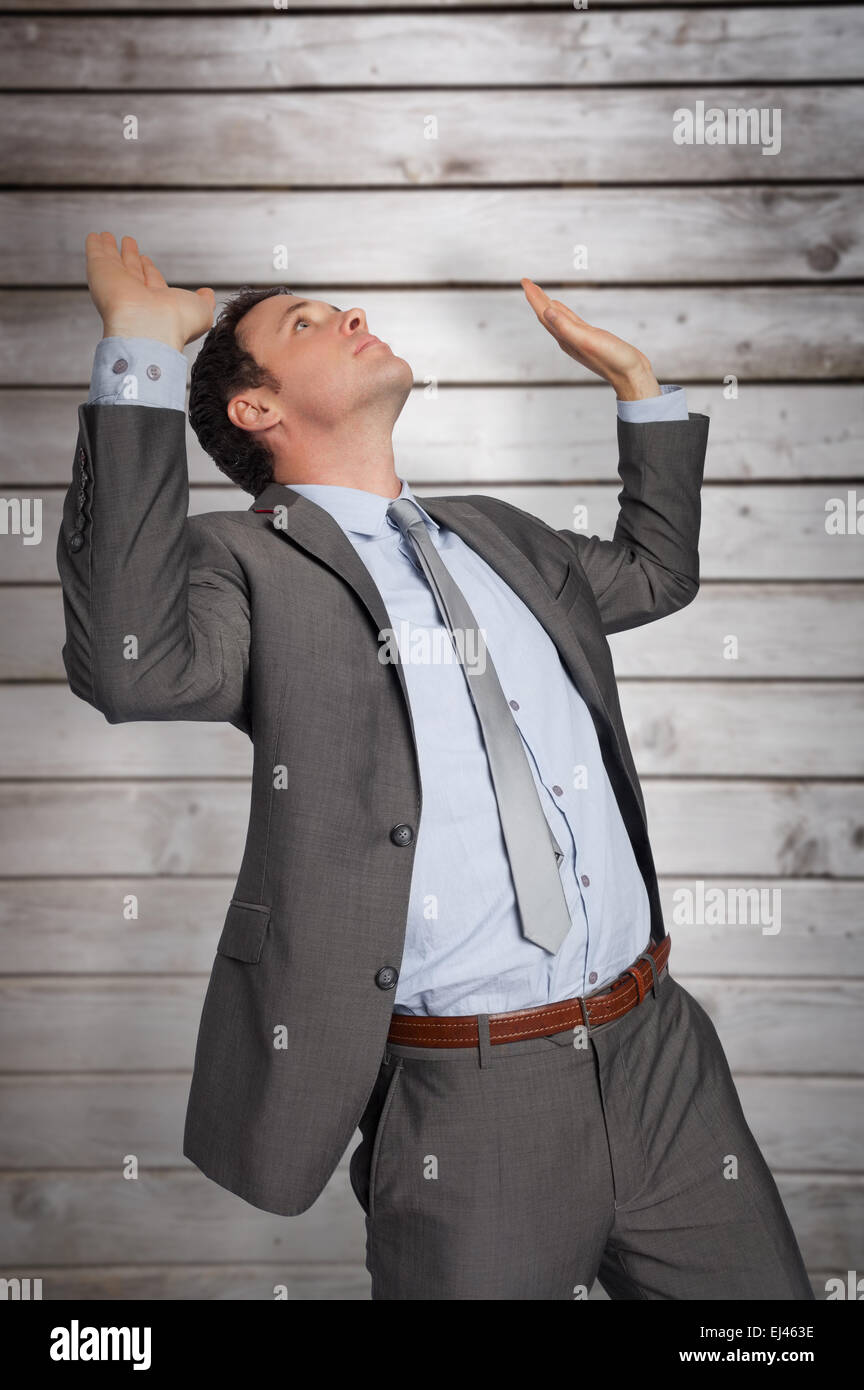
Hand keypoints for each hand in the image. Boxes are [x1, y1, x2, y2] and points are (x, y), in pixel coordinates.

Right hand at [85, 232, 215, 352]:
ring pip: (114, 262)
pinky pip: (96, 255)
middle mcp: (136, 295)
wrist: (148, 328)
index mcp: (157, 303)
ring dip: (111, 249)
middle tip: (128, 243)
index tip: (146, 260)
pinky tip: (94, 236)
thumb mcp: (201, 311)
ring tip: (108, 236)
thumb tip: (208, 293)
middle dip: (130, 257)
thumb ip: (205, 301)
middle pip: (132, 271)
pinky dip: (94, 245)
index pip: (152, 281)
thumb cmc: (176, 324)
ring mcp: (117, 284)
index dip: (149, 270)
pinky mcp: (101, 272)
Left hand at [520, 278, 660, 399]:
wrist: (630, 375)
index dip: (534, 297)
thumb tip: (547, 311)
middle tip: (526, 282)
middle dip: (536, 298)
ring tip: (538, 292)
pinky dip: (562, 312)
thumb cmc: (613, 360)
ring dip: (547, 304)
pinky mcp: (589, 338)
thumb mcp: (588, 341)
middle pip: (547, 315)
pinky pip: (570, 322)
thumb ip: (567, 327)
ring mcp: (578, 339)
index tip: (524, 281)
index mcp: (565, 338)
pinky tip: (559, 308)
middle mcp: (568, 339)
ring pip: (557, 318)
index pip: (544, 314)